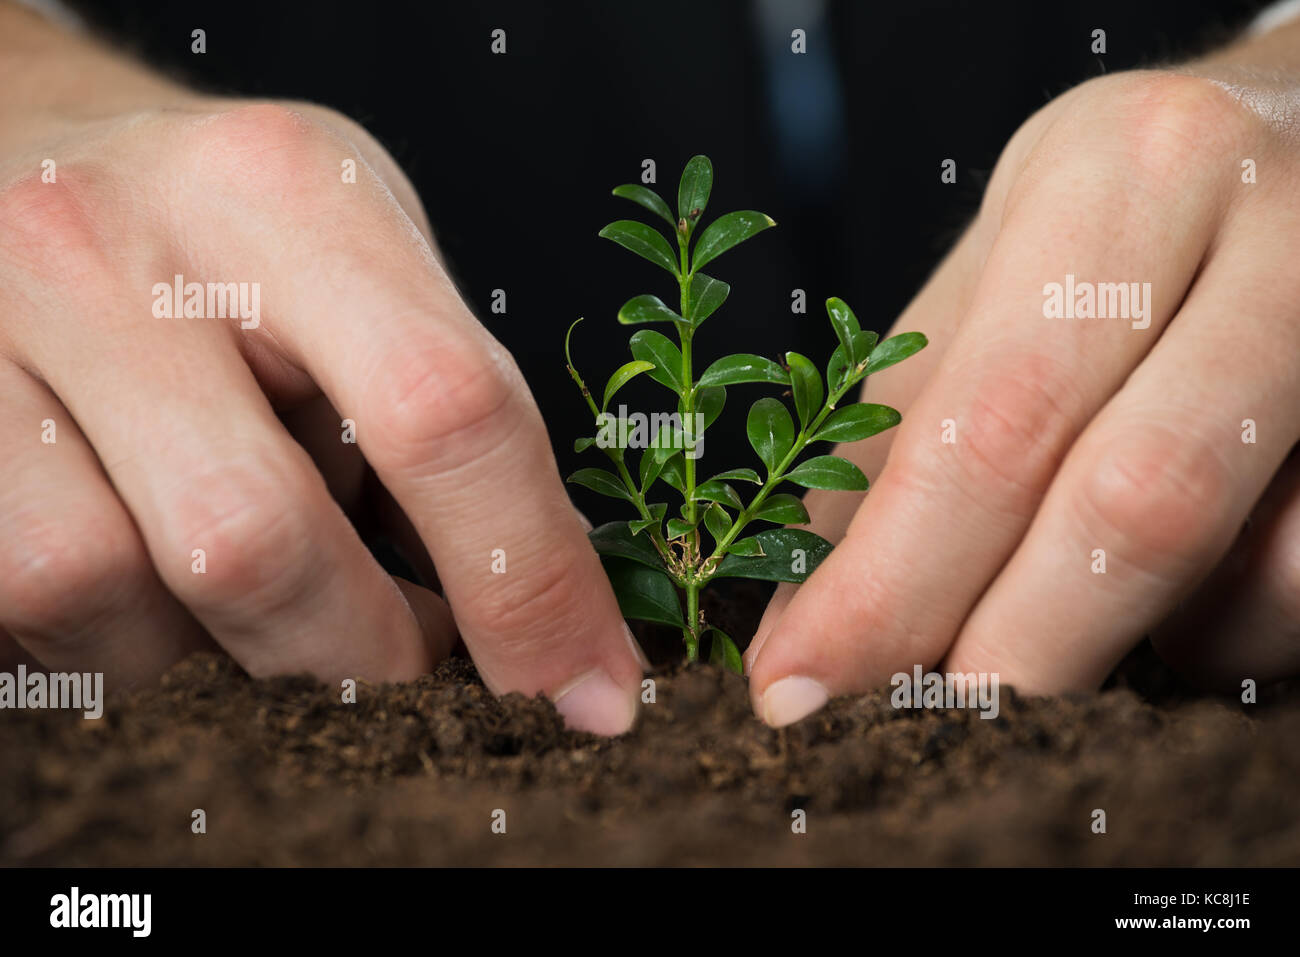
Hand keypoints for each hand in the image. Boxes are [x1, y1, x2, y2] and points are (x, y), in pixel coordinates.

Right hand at [0, 7, 642, 732]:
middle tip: (406, 645)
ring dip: (220, 644)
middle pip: (258, 543)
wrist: (17, 141)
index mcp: (282, 194)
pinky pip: (25, 610)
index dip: (530, 580)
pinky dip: (121, 634)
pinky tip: (158, 567)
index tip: (587, 687)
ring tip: (257, 574)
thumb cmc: (225, 226)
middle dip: (362, 649)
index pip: (444, 412)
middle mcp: (111, 249)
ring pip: (114, 598)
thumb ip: (453, 411)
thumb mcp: (365, 258)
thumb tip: (549, 619)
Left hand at [746, 29, 1299, 725]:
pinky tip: (1182, 580)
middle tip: (914, 725)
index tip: (796, 686)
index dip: (887, 584)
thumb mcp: (997, 271)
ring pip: (1257, 570)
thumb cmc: (1125, 214)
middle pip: (1131, 507)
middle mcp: (1272, 235)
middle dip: (1007, 653)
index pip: (992, 424)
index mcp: (1122, 179)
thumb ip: (901, 428)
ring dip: (1130, 642)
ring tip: (1058, 609)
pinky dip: (1225, 623)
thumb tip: (801, 614)